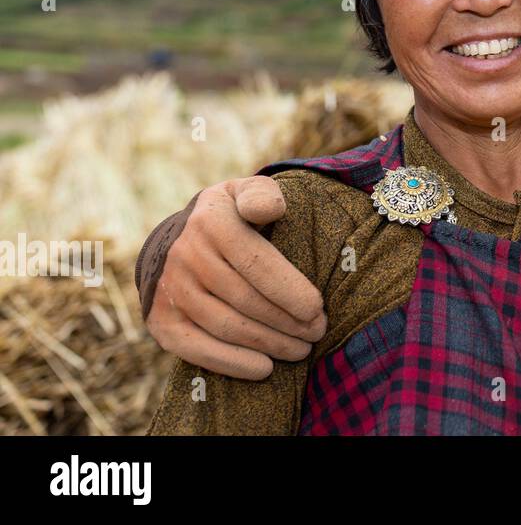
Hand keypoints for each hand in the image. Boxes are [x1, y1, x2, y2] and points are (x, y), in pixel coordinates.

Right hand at [146, 176, 326, 378]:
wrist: (175, 240)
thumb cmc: (230, 217)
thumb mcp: (244, 193)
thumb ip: (261, 196)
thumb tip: (271, 209)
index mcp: (212, 221)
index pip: (258, 263)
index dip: (290, 290)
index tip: (318, 308)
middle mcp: (186, 255)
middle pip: (247, 300)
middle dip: (289, 321)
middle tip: (318, 331)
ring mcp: (170, 291)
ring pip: (228, 326)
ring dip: (269, 343)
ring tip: (301, 349)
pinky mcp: (161, 322)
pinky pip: (198, 349)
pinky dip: (233, 363)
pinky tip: (264, 368)